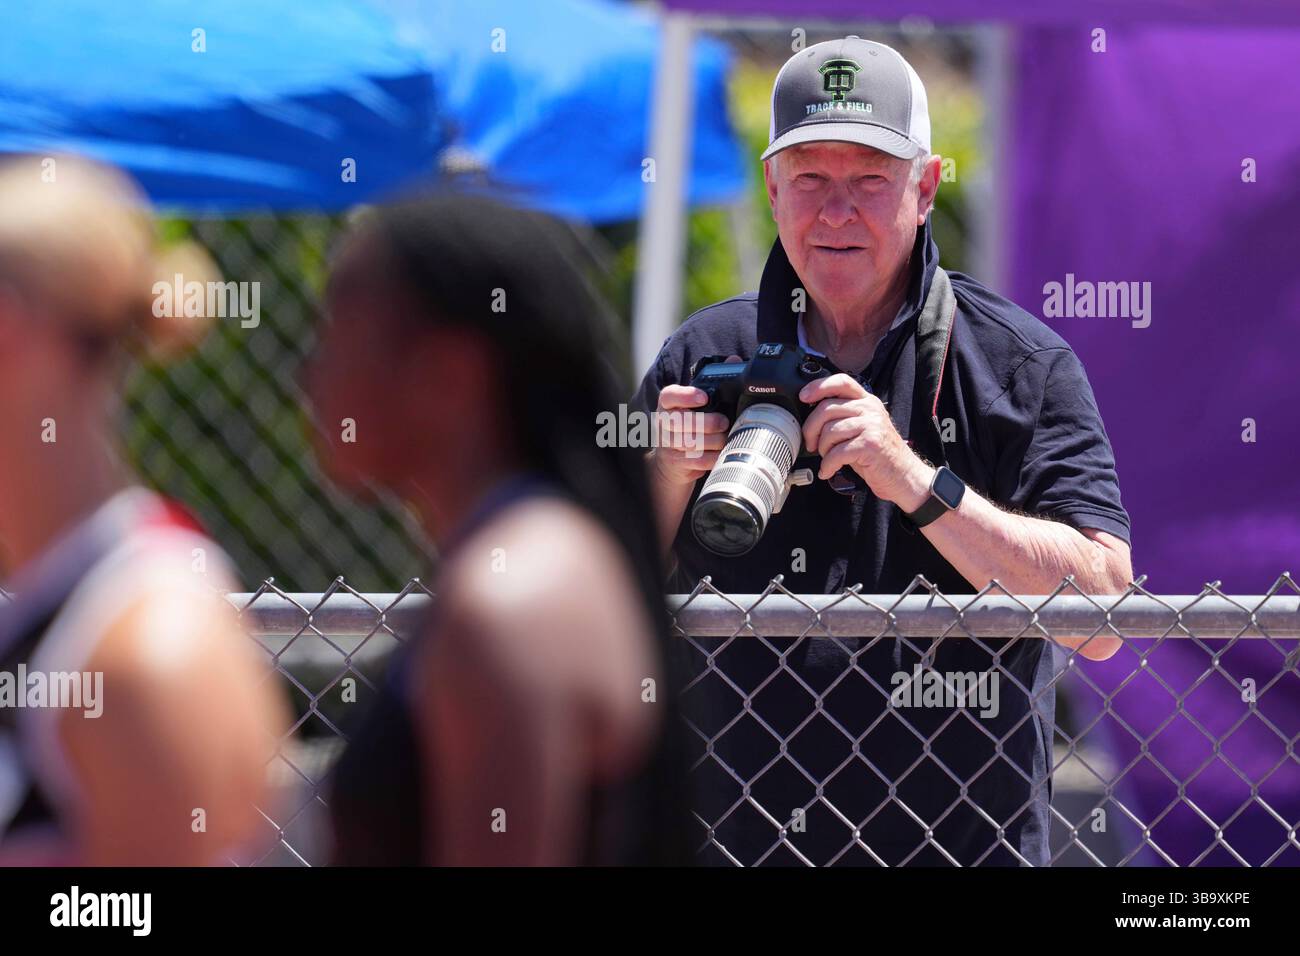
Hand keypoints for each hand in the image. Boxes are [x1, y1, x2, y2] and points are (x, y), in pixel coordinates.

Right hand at [646, 366, 735, 488]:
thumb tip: (734, 360)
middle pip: (681, 421)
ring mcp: (667, 444)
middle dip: (707, 422)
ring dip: (713, 441)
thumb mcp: (697, 402)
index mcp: (668, 404)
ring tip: (726, 438)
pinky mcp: (675, 462)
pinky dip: (712, 457)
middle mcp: (664, 422)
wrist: (672, 460)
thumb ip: (713, 382)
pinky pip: (695, 460)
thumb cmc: (690, 424)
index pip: (669, 395)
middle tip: (724, 422)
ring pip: (690, 442)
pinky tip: (721, 454)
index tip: (704, 397)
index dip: (686, 395)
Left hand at [798, 373, 933, 508]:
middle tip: (811, 444)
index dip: (819, 386)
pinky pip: (837, 452)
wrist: (902, 475)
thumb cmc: (877, 453)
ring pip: (829, 431)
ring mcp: (872, 425)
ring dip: (822, 449)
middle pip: (826, 408)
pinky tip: (828, 470)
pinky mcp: (870, 444)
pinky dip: (827, 464)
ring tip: (827, 458)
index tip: (803, 396)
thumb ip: (842, 416)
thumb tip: (810, 415)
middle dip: (811, 429)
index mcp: (866, 401)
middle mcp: (870, 409)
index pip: (841, 382)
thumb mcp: (862, 427)